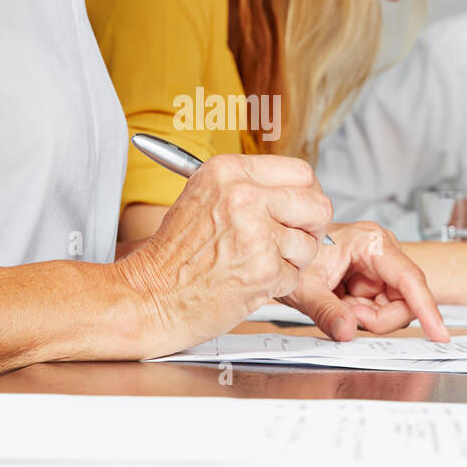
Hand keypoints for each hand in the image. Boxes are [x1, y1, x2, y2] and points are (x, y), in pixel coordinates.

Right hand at [116, 154, 332, 355]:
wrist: (149, 295)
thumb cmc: (173, 255)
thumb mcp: (203, 198)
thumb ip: (248, 187)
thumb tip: (296, 190)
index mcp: (228, 171)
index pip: (300, 171)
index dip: (308, 194)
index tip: (301, 208)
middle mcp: (243, 196)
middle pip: (317, 205)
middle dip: (311, 228)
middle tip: (292, 240)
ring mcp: (256, 234)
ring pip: (309, 245)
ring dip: (291, 260)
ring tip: (257, 263)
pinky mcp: (263, 270)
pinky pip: (295, 276)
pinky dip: (277, 285)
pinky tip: (249, 281)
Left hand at [282, 222, 449, 342]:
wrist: (287, 252)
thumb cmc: (297, 258)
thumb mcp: (305, 288)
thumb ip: (326, 312)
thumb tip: (347, 332)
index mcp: (371, 242)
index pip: (410, 279)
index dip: (427, 309)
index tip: (439, 333)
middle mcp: (383, 251)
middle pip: (405, 300)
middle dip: (378, 317)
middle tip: (347, 314)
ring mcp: (382, 266)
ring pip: (395, 307)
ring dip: (369, 317)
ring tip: (340, 304)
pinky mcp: (377, 279)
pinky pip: (383, 308)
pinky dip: (364, 314)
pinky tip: (344, 303)